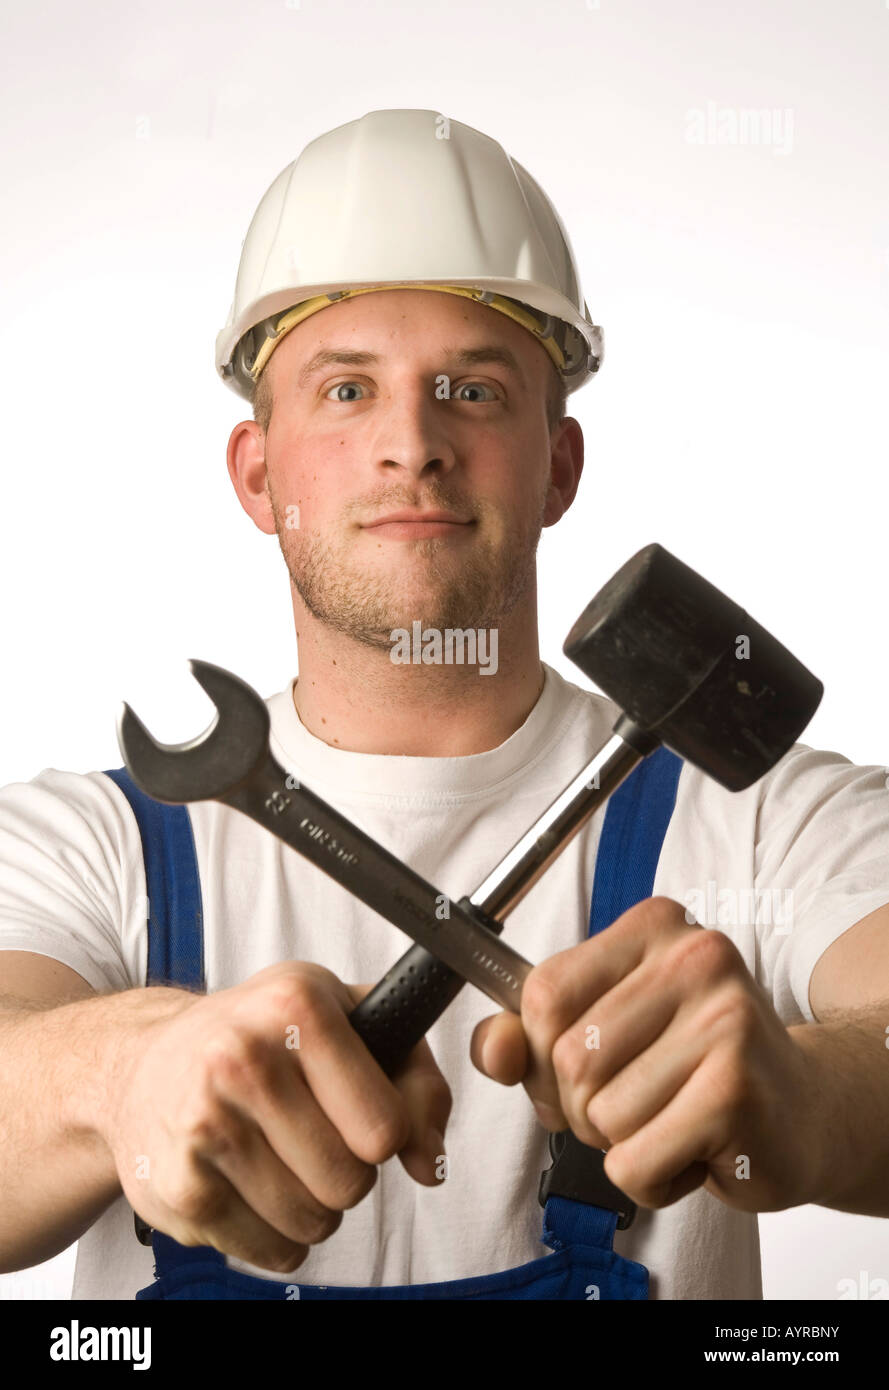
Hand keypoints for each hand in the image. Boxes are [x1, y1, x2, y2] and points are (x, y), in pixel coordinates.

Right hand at [103, 961, 450, 1272]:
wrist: (141, 1063)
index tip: (358, 1114)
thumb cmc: (259, 1037)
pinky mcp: (178, 1185)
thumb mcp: (347, 1020)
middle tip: (315, 1139)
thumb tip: (429, 1163)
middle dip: (347, 1173)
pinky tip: (250, 1188)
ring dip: (311, 1207)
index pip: (385, 1126)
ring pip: (313, 1222)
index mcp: (296, 1006)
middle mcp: (243, 1058)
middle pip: (351, 1181)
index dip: (385, 1132)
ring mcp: (204, 1123)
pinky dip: (274, 1236)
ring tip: (282, 1161)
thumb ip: (414, 1081)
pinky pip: (269, 1251)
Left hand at [470, 896, 825, 1213]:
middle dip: (584, 1107)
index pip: (544, 993)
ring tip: (676, 1121)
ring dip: (624, 1145)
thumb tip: (494, 1047)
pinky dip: (653, 1179)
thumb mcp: (610, 1030)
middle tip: (641, 1103)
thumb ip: (536, 1035)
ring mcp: (723, 1019)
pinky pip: (635, 1162)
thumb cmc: (695, 1067)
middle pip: (569, 1058)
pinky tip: (696, 1150)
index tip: (586, 1068)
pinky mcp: (737, 1090)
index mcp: (654, 926)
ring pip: (601, 1114)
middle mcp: (693, 957)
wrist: (803, 1112)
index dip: (543, 1052)